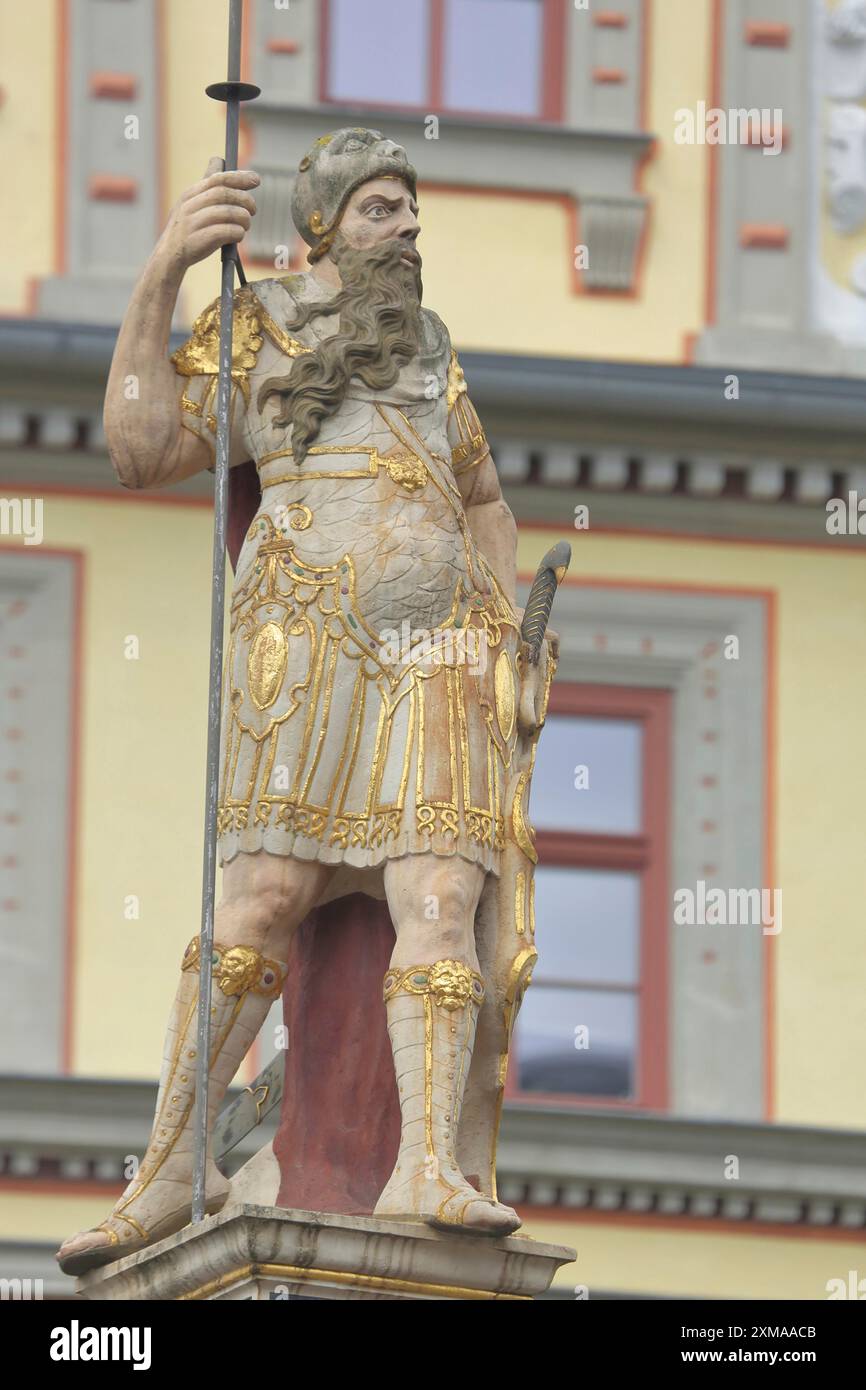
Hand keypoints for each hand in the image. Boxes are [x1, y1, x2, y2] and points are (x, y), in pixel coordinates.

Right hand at [153, 156, 258, 277]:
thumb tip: (219, 160)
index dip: (239, 177)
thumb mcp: (192, 202)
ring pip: (227, 212)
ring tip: (246, 224)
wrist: (169, 256)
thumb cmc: (188, 229)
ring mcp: (192, 222)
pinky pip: (225, 232)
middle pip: (224, 194)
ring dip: (243, 218)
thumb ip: (207, 186)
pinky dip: (237, 232)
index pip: (216, 179)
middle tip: (253, 209)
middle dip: (244, 199)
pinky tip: (239, 235)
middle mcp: (190, 205)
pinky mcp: (198, 240)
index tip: (256, 179)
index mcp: (191, 194)